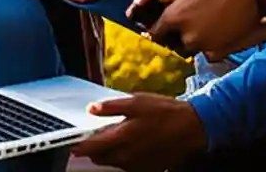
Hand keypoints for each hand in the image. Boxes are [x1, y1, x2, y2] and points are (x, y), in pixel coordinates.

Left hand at [70, 94, 206, 170]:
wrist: (193, 127)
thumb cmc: (165, 112)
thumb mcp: (136, 101)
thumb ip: (111, 107)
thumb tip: (92, 109)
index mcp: (122, 137)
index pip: (91, 147)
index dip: (79, 145)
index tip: (73, 142)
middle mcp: (127, 156)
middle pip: (99, 158)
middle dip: (93, 150)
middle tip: (95, 136)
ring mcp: (137, 165)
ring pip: (113, 163)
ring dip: (108, 154)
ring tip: (116, 137)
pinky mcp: (148, 169)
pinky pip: (128, 166)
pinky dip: (124, 158)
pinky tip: (131, 144)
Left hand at [130, 0, 265, 61]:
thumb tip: (140, 5)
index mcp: (175, 17)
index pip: (154, 32)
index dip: (155, 27)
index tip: (158, 23)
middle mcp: (188, 36)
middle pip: (172, 43)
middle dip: (173, 33)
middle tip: (186, 16)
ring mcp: (207, 46)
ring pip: (190, 47)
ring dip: (190, 38)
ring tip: (203, 18)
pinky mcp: (224, 50)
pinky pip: (208, 52)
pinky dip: (209, 44)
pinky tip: (217, 26)